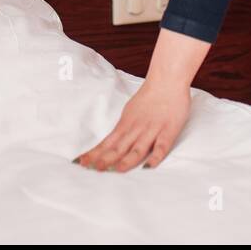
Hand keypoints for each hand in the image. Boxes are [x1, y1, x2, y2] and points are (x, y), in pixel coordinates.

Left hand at [73, 77, 190, 171]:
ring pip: (138, 149)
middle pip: (119, 147)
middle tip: (94, 169)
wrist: (167, 79)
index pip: (107, 142)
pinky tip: (148, 166)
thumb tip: (113, 140)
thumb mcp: (131, 110)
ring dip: (126, 160)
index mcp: (126, 124)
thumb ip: (124, 126)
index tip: (81, 162)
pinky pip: (162, 146)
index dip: (95, 153)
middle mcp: (136, 129)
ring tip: (116, 170)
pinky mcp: (169, 130)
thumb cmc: (150, 95)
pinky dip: (155, 156)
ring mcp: (152, 130)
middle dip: (106, 159)